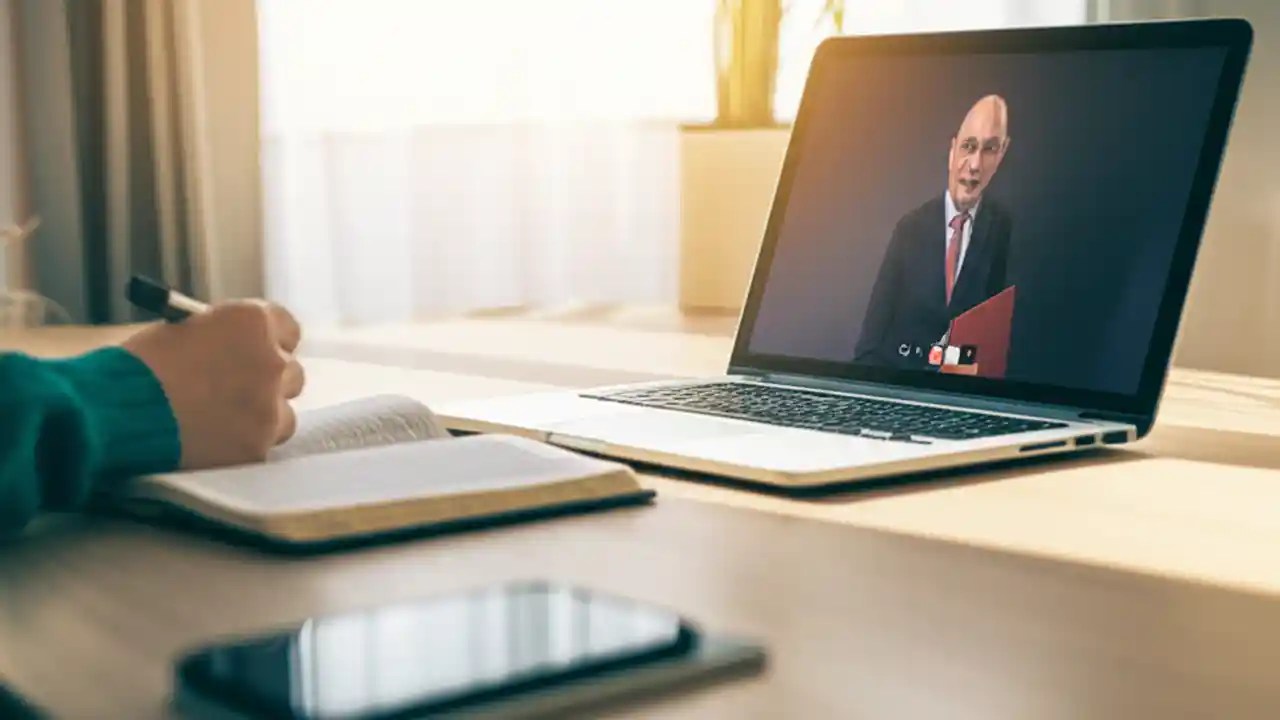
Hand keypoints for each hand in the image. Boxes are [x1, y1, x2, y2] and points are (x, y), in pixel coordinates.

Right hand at [122, 300, 304, 468]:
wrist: (114, 412)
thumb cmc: (136, 365)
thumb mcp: (179, 331)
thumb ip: (215, 336)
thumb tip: (226, 345)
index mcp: (252, 322)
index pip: (286, 327)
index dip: (270, 341)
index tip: (255, 351)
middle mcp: (271, 361)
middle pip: (290, 372)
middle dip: (267, 380)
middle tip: (239, 390)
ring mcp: (269, 407)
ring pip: (284, 414)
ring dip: (261, 416)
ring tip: (222, 422)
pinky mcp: (258, 446)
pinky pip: (263, 445)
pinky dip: (244, 444)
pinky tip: (215, 444)